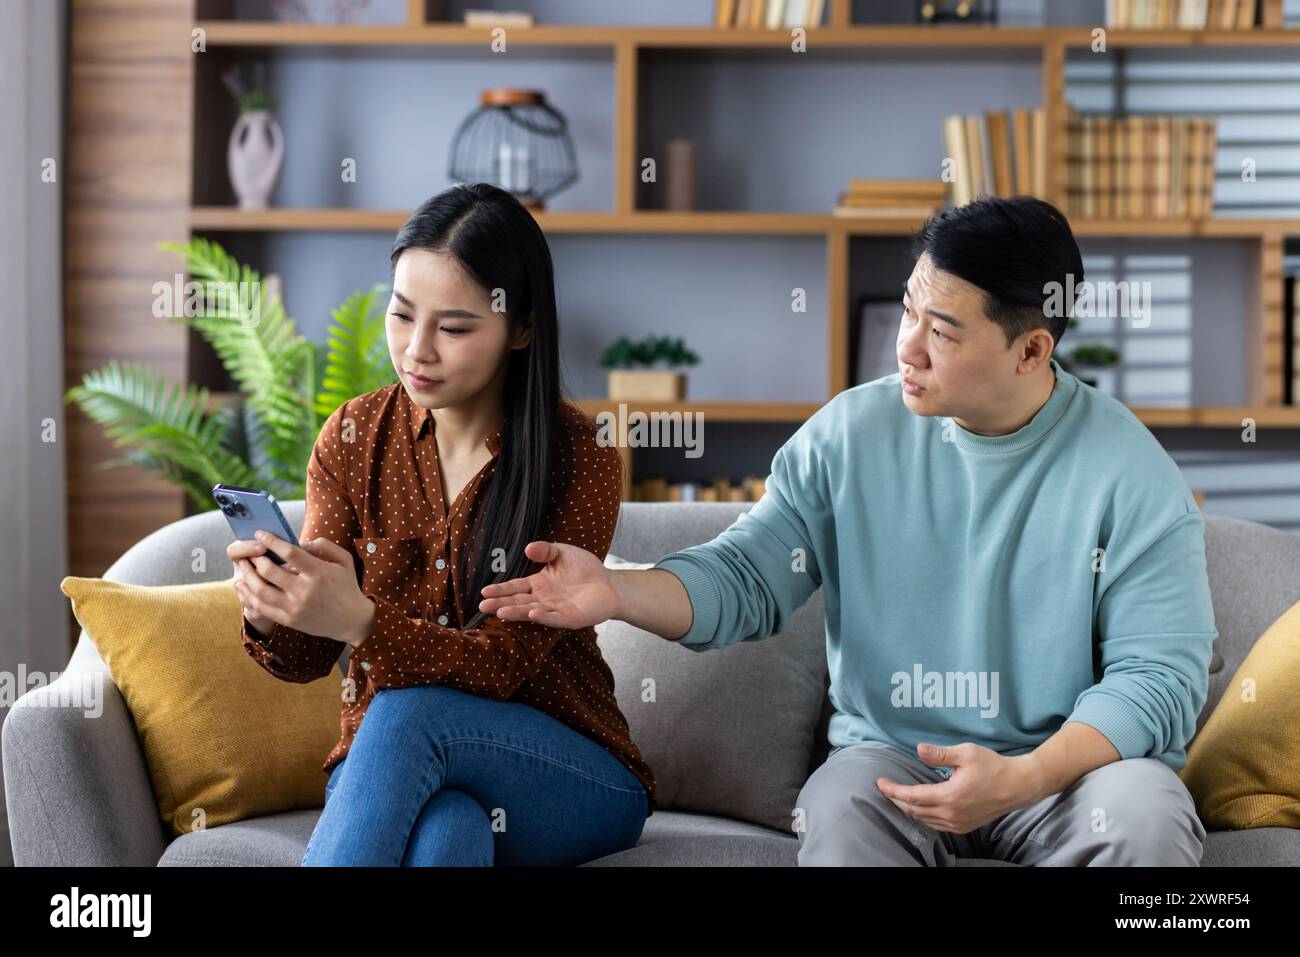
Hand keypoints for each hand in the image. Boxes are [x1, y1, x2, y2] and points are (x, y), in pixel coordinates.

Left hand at [230, 532, 375, 646]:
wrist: (353, 621)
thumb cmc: (347, 586)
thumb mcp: (344, 560)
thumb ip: (323, 545)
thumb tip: (298, 542)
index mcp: (319, 573)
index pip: (289, 553)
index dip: (272, 541)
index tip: (260, 533)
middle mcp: (305, 591)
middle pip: (269, 571)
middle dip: (255, 558)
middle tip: (249, 551)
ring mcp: (295, 608)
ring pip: (260, 591)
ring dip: (247, 576)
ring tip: (243, 566)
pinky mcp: (289, 620)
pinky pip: (262, 608)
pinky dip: (248, 596)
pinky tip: (243, 586)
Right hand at [477, 540, 619, 629]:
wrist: (610, 583)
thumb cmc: (585, 568)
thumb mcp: (562, 553)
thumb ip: (546, 550)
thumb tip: (528, 548)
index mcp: (539, 584)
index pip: (516, 587)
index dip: (501, 589)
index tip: (484, 591)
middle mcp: (543, 599)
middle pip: (518, 602)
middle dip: (501, 604)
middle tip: (483, 606)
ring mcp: (556, 610)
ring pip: (532, 611)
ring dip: (516, 612)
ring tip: (499, 613)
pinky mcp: (571, 618)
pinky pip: (555, 618)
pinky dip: (543, 616)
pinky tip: (532, 613)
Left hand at [874, 742, 1045, 834]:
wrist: (1018, 786)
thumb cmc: (993, 766)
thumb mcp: (966, 753)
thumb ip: (939, 753)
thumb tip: (917, 749)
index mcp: (950, 796)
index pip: (912, 796)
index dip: (893, 790)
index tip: (880, 782)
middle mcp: (952, 814)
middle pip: (914, 810)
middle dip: (896, 799)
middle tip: (884, 788)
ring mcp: (958, 823)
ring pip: (924, 820)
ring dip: (908, 808)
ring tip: (897, 796)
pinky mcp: (964, 826)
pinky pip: (935, 825)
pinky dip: (922, 816)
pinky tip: (918, 807)